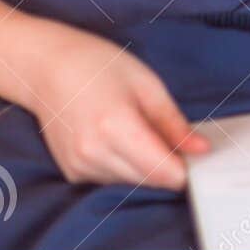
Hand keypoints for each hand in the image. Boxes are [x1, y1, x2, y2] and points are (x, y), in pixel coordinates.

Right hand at [28, 23, 209, 188]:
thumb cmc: (99, 66)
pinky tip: (116, 139)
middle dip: (167, 166)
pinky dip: (123, 166)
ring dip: (144, 167)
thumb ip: (175, 124)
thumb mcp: (147, 85)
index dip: (186, 167)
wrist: (46, 68)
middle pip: (150, 182)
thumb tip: (203, 150)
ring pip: (132, 183)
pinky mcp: (73, 173)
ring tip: (136, 130)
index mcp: (116, 127)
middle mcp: (94, 153)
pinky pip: (112, 180)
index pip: (165, 173)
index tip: (195, 154)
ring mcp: (80, 166)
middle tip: (167, 135)